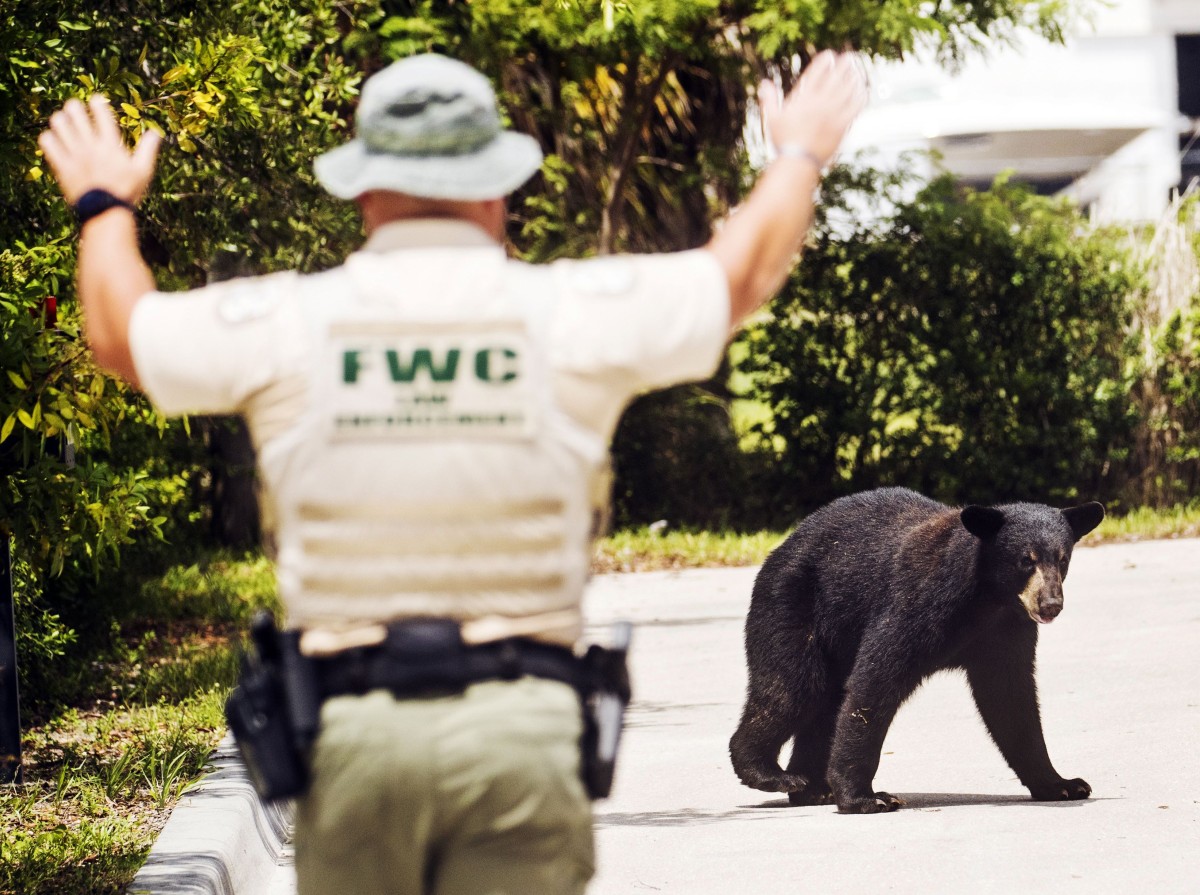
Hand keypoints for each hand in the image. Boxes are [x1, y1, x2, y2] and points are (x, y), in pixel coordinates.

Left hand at [38, 95, 160, 205]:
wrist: (105, 213)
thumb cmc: (127, 192)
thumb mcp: (143, 172)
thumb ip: (148, 150)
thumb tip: (156, 132)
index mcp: (111, 145)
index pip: (101, 113)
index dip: (96, 102)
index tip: (96, 101)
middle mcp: (90, 145)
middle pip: (75, 112)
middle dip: (75, 107)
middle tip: (76, 111)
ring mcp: (74, 154)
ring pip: (58, 123)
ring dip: (61, 120)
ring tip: (64, 125)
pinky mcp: (61, 164)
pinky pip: (47, 141)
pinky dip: (49, 138)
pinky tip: (55, 141)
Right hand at [759, 51, 868, 166]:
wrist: (798, 162)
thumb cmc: (783, 141)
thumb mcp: (772, 119)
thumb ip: (769, 99)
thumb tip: (764, 83)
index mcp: (803, 98)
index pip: (817, 71)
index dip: (825, 60)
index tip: (830, 55)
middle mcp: (819, 102)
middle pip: (837, 76)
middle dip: (845, 64)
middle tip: (850, 57)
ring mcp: (832, 113)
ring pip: (849, 88)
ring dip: (855, 77)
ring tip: (858, 72)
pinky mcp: (842, 124)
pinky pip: (856, 105)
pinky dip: (860, 96)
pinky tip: (862, 91)